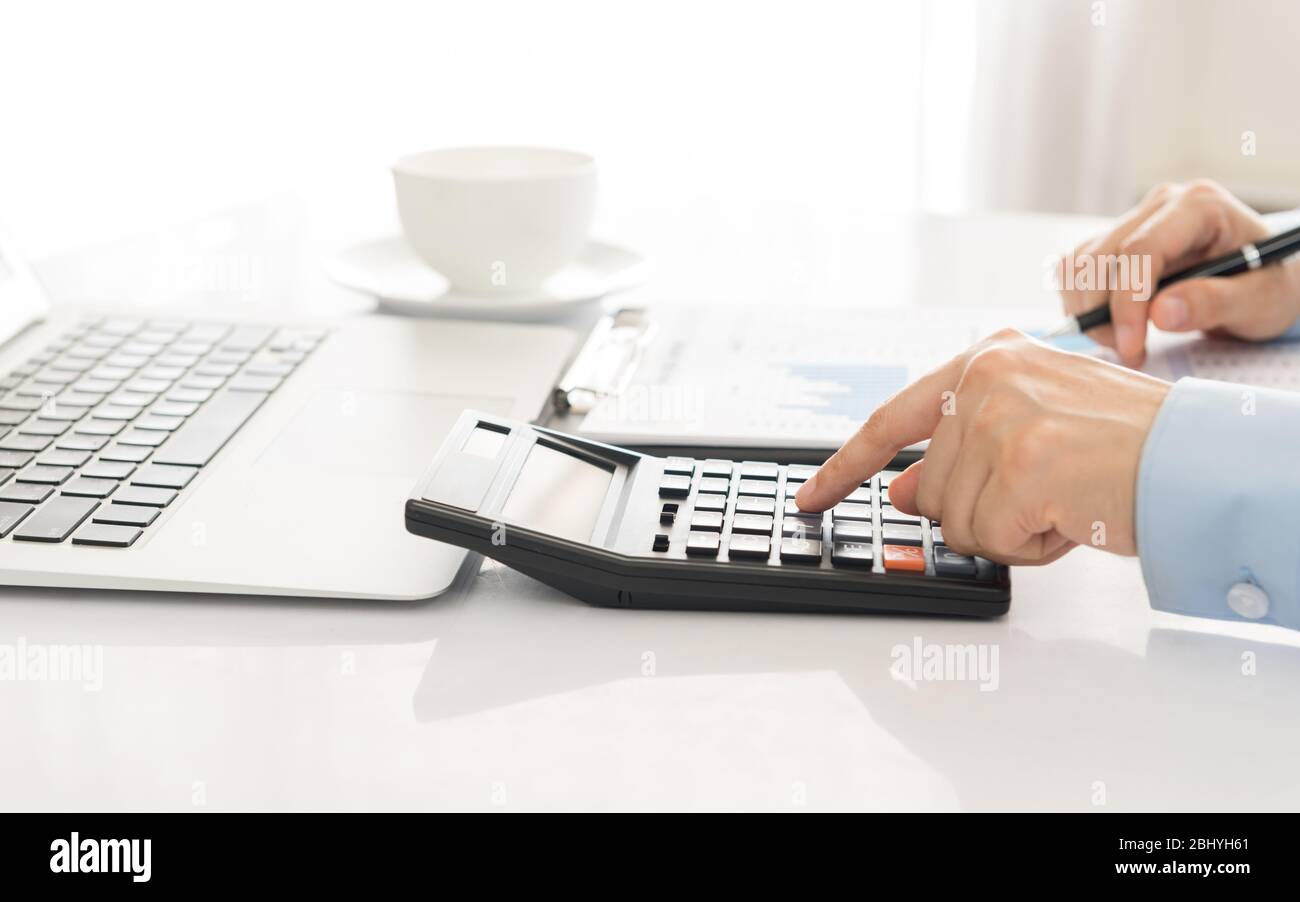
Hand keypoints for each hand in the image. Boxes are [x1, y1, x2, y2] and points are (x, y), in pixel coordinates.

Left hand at [794, 330, 1170, 563]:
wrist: (1195, 458)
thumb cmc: (1124, 444)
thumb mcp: (1031, 432)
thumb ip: (959, 455)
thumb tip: (904, 492)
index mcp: (986, 359)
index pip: (892, 420)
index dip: (845, 467)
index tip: (812, 496)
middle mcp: (986, 377)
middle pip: (931, 490)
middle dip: (983, 511)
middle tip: (1047, 492)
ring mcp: (999, 419)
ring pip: (955, 522)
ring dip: (1009, 529)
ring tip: (1064, 497)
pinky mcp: (1020, 466)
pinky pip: (990, 542)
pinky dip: (1032, 546)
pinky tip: (1071, 515)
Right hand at [1059, 179, 1299, 367]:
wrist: (1259, 280)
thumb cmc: (1265, 286)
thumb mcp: (1259, 301)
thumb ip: (1214, 303)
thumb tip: (1161, 313)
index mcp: (1199, 205)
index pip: (1140, 250)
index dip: (1127, 302)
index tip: (1131, 346)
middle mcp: (1159, 204)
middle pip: (1100, 259)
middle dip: (1104, 314)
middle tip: (1131, 353)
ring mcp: (1132, 220)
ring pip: (1078, 265)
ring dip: (1087, 312)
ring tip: (1124, 342)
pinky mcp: (1113, 241)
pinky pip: (1074, 271)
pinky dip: (1081, 305)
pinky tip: (1112, 326)